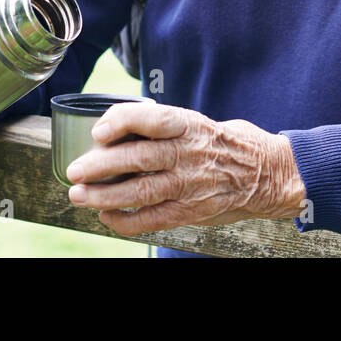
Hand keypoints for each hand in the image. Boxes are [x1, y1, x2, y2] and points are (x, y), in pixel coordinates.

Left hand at [64, 102, 306, 234]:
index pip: (152, 119)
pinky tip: (107, 216)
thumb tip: (116, 124)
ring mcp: (190, 185)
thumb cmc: (222, 144)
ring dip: (104, 196)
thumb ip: (162, 126)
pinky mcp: (191, 212)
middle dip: (100, 165)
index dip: (122, 122)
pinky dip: (125, 221)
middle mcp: (188, 154)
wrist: (266, 174)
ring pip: (140, 192)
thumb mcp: (197, 123)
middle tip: (74, 170)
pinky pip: (152, 219)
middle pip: (139, 159)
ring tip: (79, 196)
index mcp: (189, 126)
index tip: (99, 130)